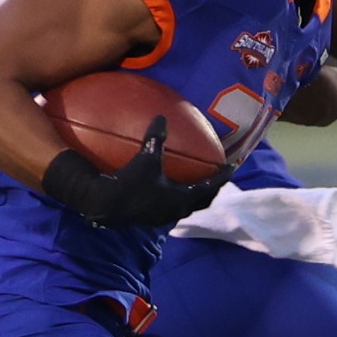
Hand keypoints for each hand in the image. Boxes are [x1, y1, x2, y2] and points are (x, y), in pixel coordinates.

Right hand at [39, 117, 223, 228]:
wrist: (106, 204)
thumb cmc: (130, 182)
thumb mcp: (146, 158)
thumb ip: (156, 139)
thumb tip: (161, 117)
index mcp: (182, 196)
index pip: (209, 186)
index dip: (221, 176)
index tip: (230, 167)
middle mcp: (177, 209)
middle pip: (203, 202)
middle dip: (212, 190)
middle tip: (217, 179)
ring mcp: (164, 217)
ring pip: (188, 208)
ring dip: (195, 198)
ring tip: (197, 186)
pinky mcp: (152, 219)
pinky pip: (173, 209)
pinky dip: (179, 201)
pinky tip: (171, 193)